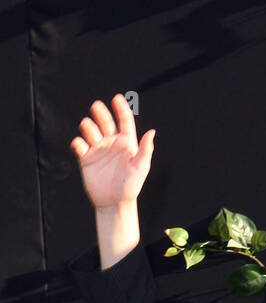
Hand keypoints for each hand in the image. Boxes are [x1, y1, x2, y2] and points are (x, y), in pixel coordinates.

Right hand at [69, 93, 154, 210]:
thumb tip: (152, 132)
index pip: (124, 121)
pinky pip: (79, 145)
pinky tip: (79, 145)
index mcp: (126, 143)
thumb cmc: (130, 188)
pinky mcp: (86, 158)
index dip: (121, 109)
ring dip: (88, 126)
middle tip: (96, 107)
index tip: (117, 98)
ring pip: (90, 130)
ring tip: (87, 127)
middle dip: (100, 112)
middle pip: (105, 121)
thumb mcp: (140, 169)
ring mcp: (98, 149)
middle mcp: (111, 143)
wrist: (114, 204)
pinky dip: (77, 142)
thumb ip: (145, 150)